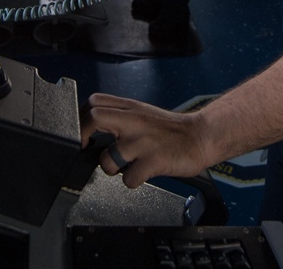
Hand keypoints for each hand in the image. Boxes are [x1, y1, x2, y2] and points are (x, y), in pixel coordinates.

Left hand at [80, 93, 210, 187]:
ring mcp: (143, 141)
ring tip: (126, 165)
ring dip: (112, 168)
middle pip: (94, 117)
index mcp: (129, 108)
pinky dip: (132, 180)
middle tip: (87, 148)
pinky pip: (128, 179)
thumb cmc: (168, 129)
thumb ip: (118, 115)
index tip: (82, 133)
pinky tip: (142, 173)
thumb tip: (88, 125)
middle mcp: (134, 121)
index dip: (81, 117)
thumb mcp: (141, 112)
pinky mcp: (153, 160)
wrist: (201, 137)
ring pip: (107, 159)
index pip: (94, 102)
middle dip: (83, 136)